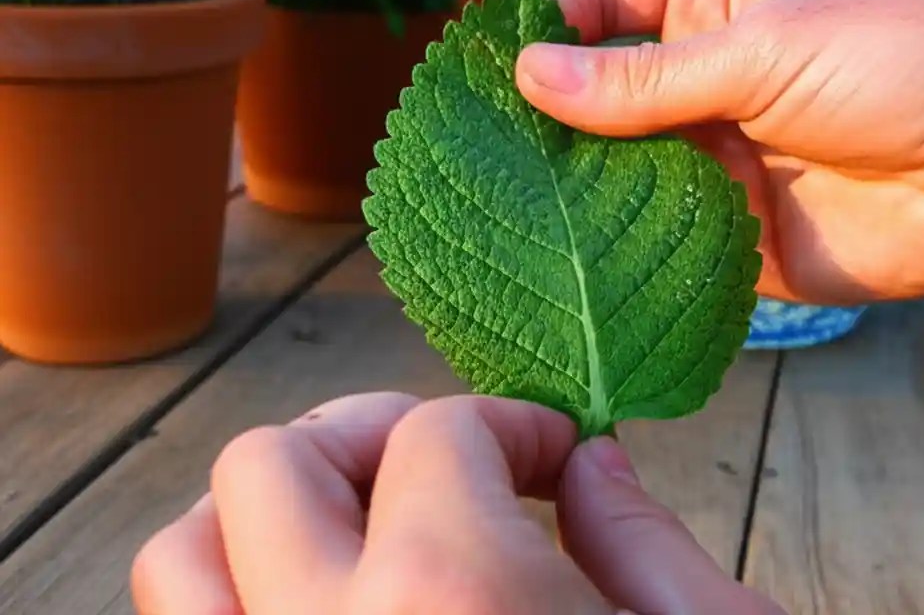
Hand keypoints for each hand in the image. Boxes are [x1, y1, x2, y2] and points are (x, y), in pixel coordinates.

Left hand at [131, 393, 780, 614]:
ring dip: (264, 521)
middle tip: (444, 468)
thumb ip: (643, 540)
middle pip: (271, 465)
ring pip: (182, 562)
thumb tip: (592, 466)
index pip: (437, 434)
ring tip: (361, 535)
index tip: (556, 459)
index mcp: (456, 597)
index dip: (511, 424)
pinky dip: (240, 607)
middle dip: (366, 437)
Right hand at [517, 0, 923, 303]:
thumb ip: (647, 80)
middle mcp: (712, 85)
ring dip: (575, 196)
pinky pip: (668, 251)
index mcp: (719, 5)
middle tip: (476, 149)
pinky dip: (625, 261)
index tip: (493, 51)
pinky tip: (572, 273)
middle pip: (602, 94)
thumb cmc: (908, 64)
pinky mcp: (745, 243)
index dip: (550, 15)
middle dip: (546, 118)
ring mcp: (726, 164)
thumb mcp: (766, 51)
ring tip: (506, 214)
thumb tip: (531, 77)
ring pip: (624, 178)